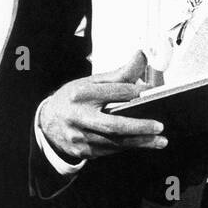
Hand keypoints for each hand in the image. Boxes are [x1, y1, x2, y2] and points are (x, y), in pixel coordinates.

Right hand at [39, 54, 167, 159]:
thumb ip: (119, 74)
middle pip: (113, 124)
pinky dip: (128, 146)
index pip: (114, 92)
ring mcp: (79, 136)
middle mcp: (79, 116)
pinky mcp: (83, 151)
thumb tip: (142, 55)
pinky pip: (110, 150)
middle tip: (159, 126)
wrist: (48, 122)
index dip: (136, 92)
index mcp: (82, 94)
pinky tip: (143, 143)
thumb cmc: (75, 98)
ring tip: (160, 140)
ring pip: (115, 142)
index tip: (154, 93)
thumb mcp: (92, 82)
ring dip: (140, 142)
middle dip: (139, 127)